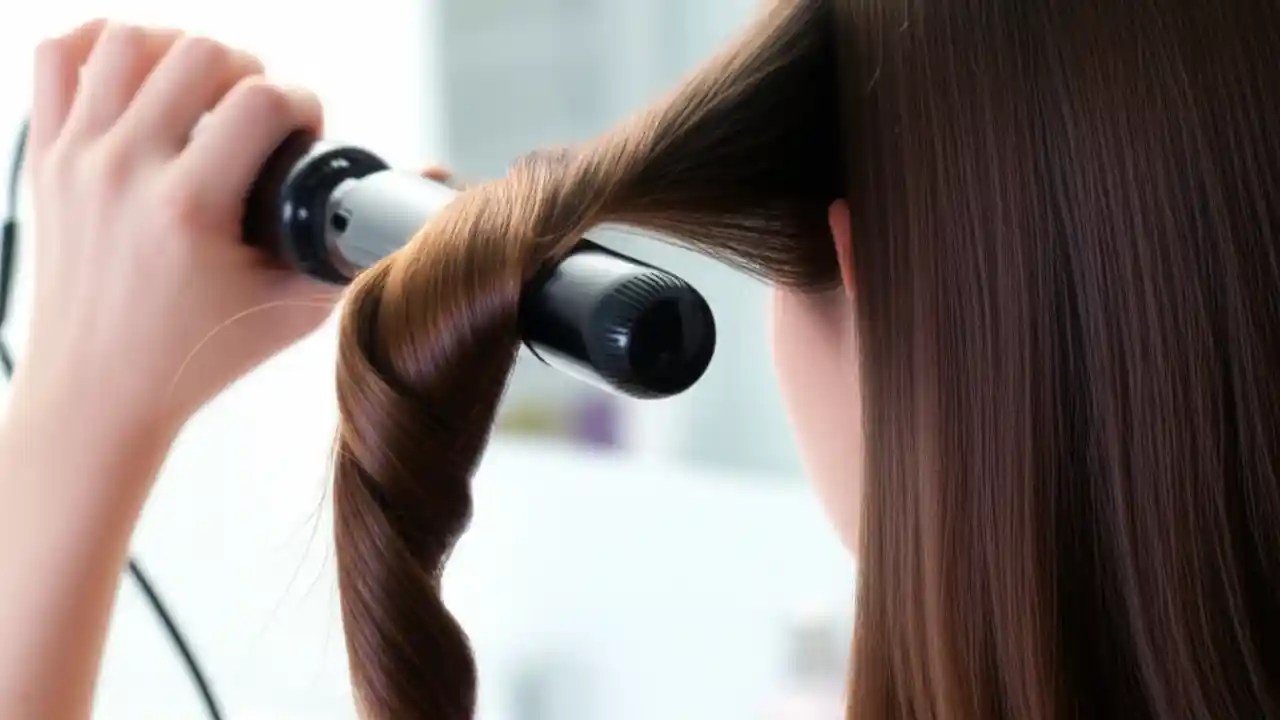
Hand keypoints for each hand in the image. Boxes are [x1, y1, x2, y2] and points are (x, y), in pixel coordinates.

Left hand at [14, 20, 336, 437]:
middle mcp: (123, 172)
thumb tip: (416, 195)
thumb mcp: (293, 310)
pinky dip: (99, 47)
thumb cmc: (196, 359)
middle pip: (199, 53)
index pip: (262, 101)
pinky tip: (139, 77)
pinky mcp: (45, 159)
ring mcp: (75, 159)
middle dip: (249, 70)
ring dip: (180, 51)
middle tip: (259, 115)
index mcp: (187, 208)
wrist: (97, 393)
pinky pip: (55, 57)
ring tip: (205, 90)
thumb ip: (352, 251)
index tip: (306, 132)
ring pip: (127, 42)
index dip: (304, 104)